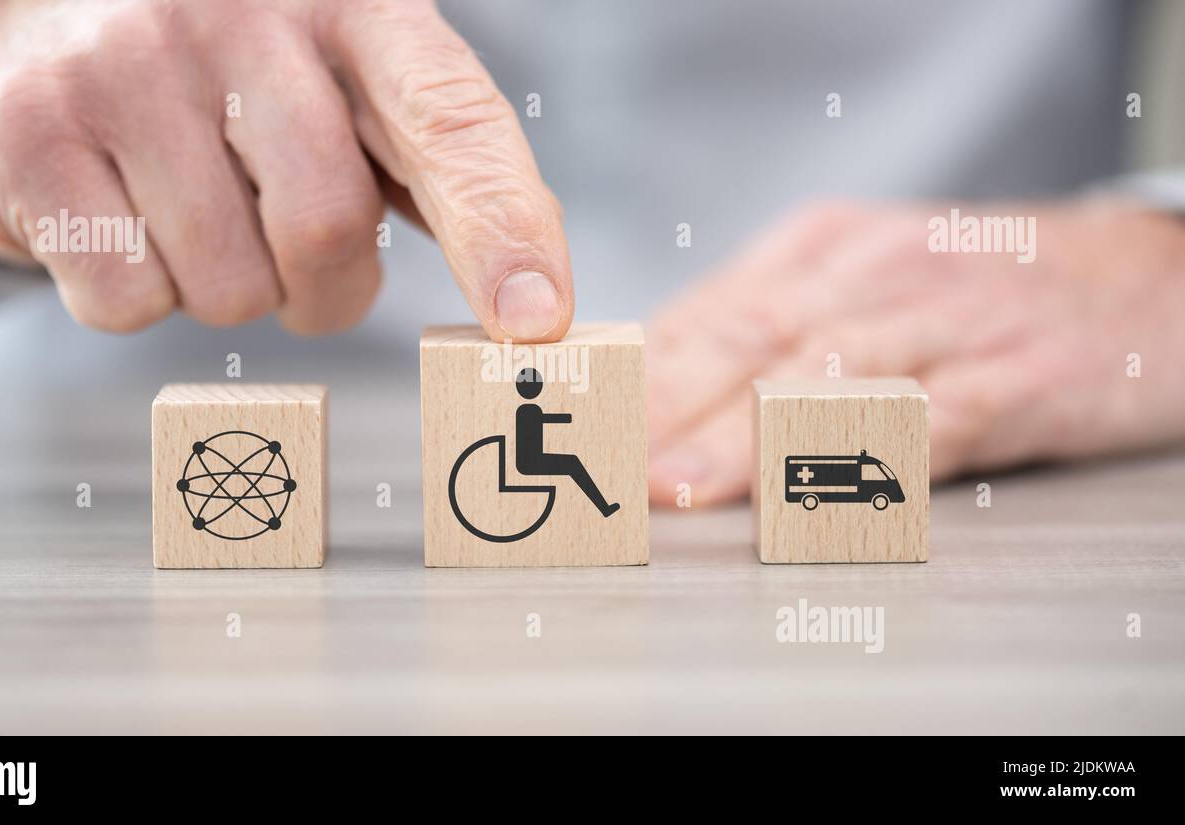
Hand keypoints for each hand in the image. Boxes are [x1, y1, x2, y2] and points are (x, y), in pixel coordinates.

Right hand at [0, 0, 571, 339]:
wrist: (33, 31)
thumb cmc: (229, 83)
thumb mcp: (341, 83)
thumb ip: (432, 165)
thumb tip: (529, 298)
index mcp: (349, 5)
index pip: (449, 118)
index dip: (501, 225)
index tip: (535, 321)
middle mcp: (236, 15)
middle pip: (329, 229)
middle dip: (328, 291)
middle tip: (302, 266)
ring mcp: (122, 66)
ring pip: (230, 288)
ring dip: (232, 292)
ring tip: (196, 216)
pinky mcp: (32, 135)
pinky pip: (129, 303)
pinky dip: (142, 298)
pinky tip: (123, 223)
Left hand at [646, 198, 1184, 505]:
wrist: (1143, 276)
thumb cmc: (978, 290)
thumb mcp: (864, 279)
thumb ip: (769, 328)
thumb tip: (659, 390)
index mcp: (821, 251)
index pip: (704, 312)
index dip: (633, 370)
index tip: (572, 421)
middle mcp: (871, 276)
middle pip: (746, 338)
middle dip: (662, 403)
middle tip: (599, 461)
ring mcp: (943, 323)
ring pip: (822, 377)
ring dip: (739, 435)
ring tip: (676, 486)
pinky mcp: (1013, 377)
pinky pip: (927, 423)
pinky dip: (863, 459)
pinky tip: (811, 497)